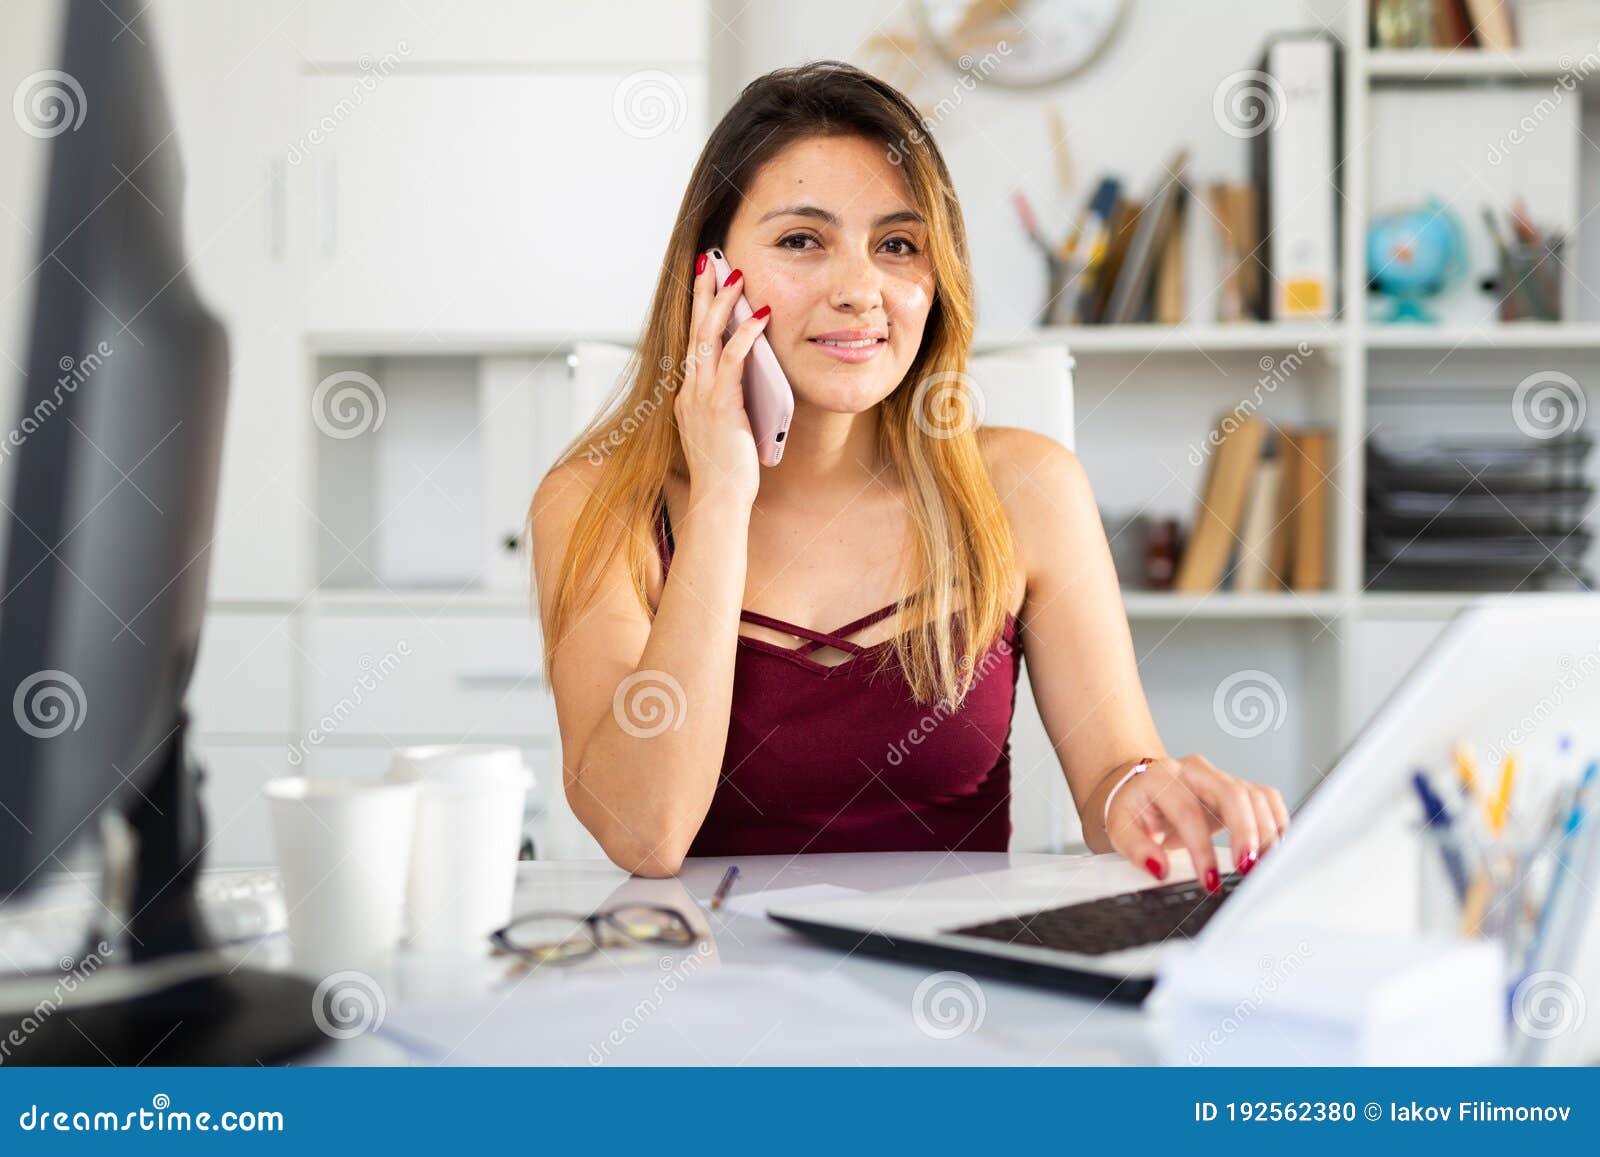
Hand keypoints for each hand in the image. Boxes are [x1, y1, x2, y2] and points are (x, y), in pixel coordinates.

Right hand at [675, 252, 766, 509]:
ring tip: (734, 275)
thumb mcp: (728, 430)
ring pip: (707, 338)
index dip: (700, 312)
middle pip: (694, 331)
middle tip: (710, 261)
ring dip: (721, 303)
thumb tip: (753, 380)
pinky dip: (746, 335)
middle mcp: (689, 392)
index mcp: (689, 397)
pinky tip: (760, 316)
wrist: (719, 501)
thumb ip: (733, 403)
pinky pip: (732, 360)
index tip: (705, 283)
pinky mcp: (719, 405)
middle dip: (702, 294)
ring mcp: (700, 397)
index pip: (694, 344)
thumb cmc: (728, 473)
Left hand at [1093, 754, 1289, 892]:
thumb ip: (1136, 848)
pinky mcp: (1237, 787)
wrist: (1139, 786)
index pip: (1188, 811)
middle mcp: (1195, 771)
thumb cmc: (1133, 807)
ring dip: (1265, 832)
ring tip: (1263, 866)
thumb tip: (1158, 868)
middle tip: (1247, 869)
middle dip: (1246, 833)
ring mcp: (1219, 776)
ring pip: (1255, 795)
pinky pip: (1266, 798)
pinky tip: (1273, 849)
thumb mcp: (1119, 827)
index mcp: (1162, 777)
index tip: (1209, 880)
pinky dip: (1275, 823)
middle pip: (1232, 793)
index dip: (1202, 849)